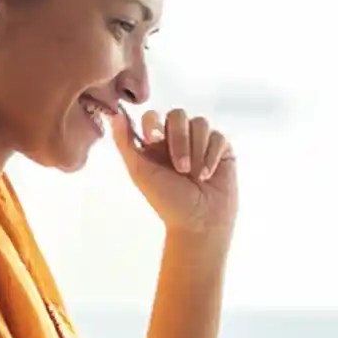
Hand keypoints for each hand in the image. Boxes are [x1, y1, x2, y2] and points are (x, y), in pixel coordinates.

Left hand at [111, 107, 237, 236]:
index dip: (153, 123)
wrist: (200, 223)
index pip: (153, 116)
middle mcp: (179, 139)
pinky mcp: (222, 149)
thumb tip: (115, 115)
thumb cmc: (168, 202)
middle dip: (179, 139)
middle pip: (178, 115)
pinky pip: (218, 137)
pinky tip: (207, 175)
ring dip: (196, 149)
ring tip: (195, 175)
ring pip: (200, 123)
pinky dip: (212, 155)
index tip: (152, 139)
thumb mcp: (140, 172)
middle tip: (181, 168)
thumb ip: (125, 143)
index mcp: (156, 143)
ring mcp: (202, 143)